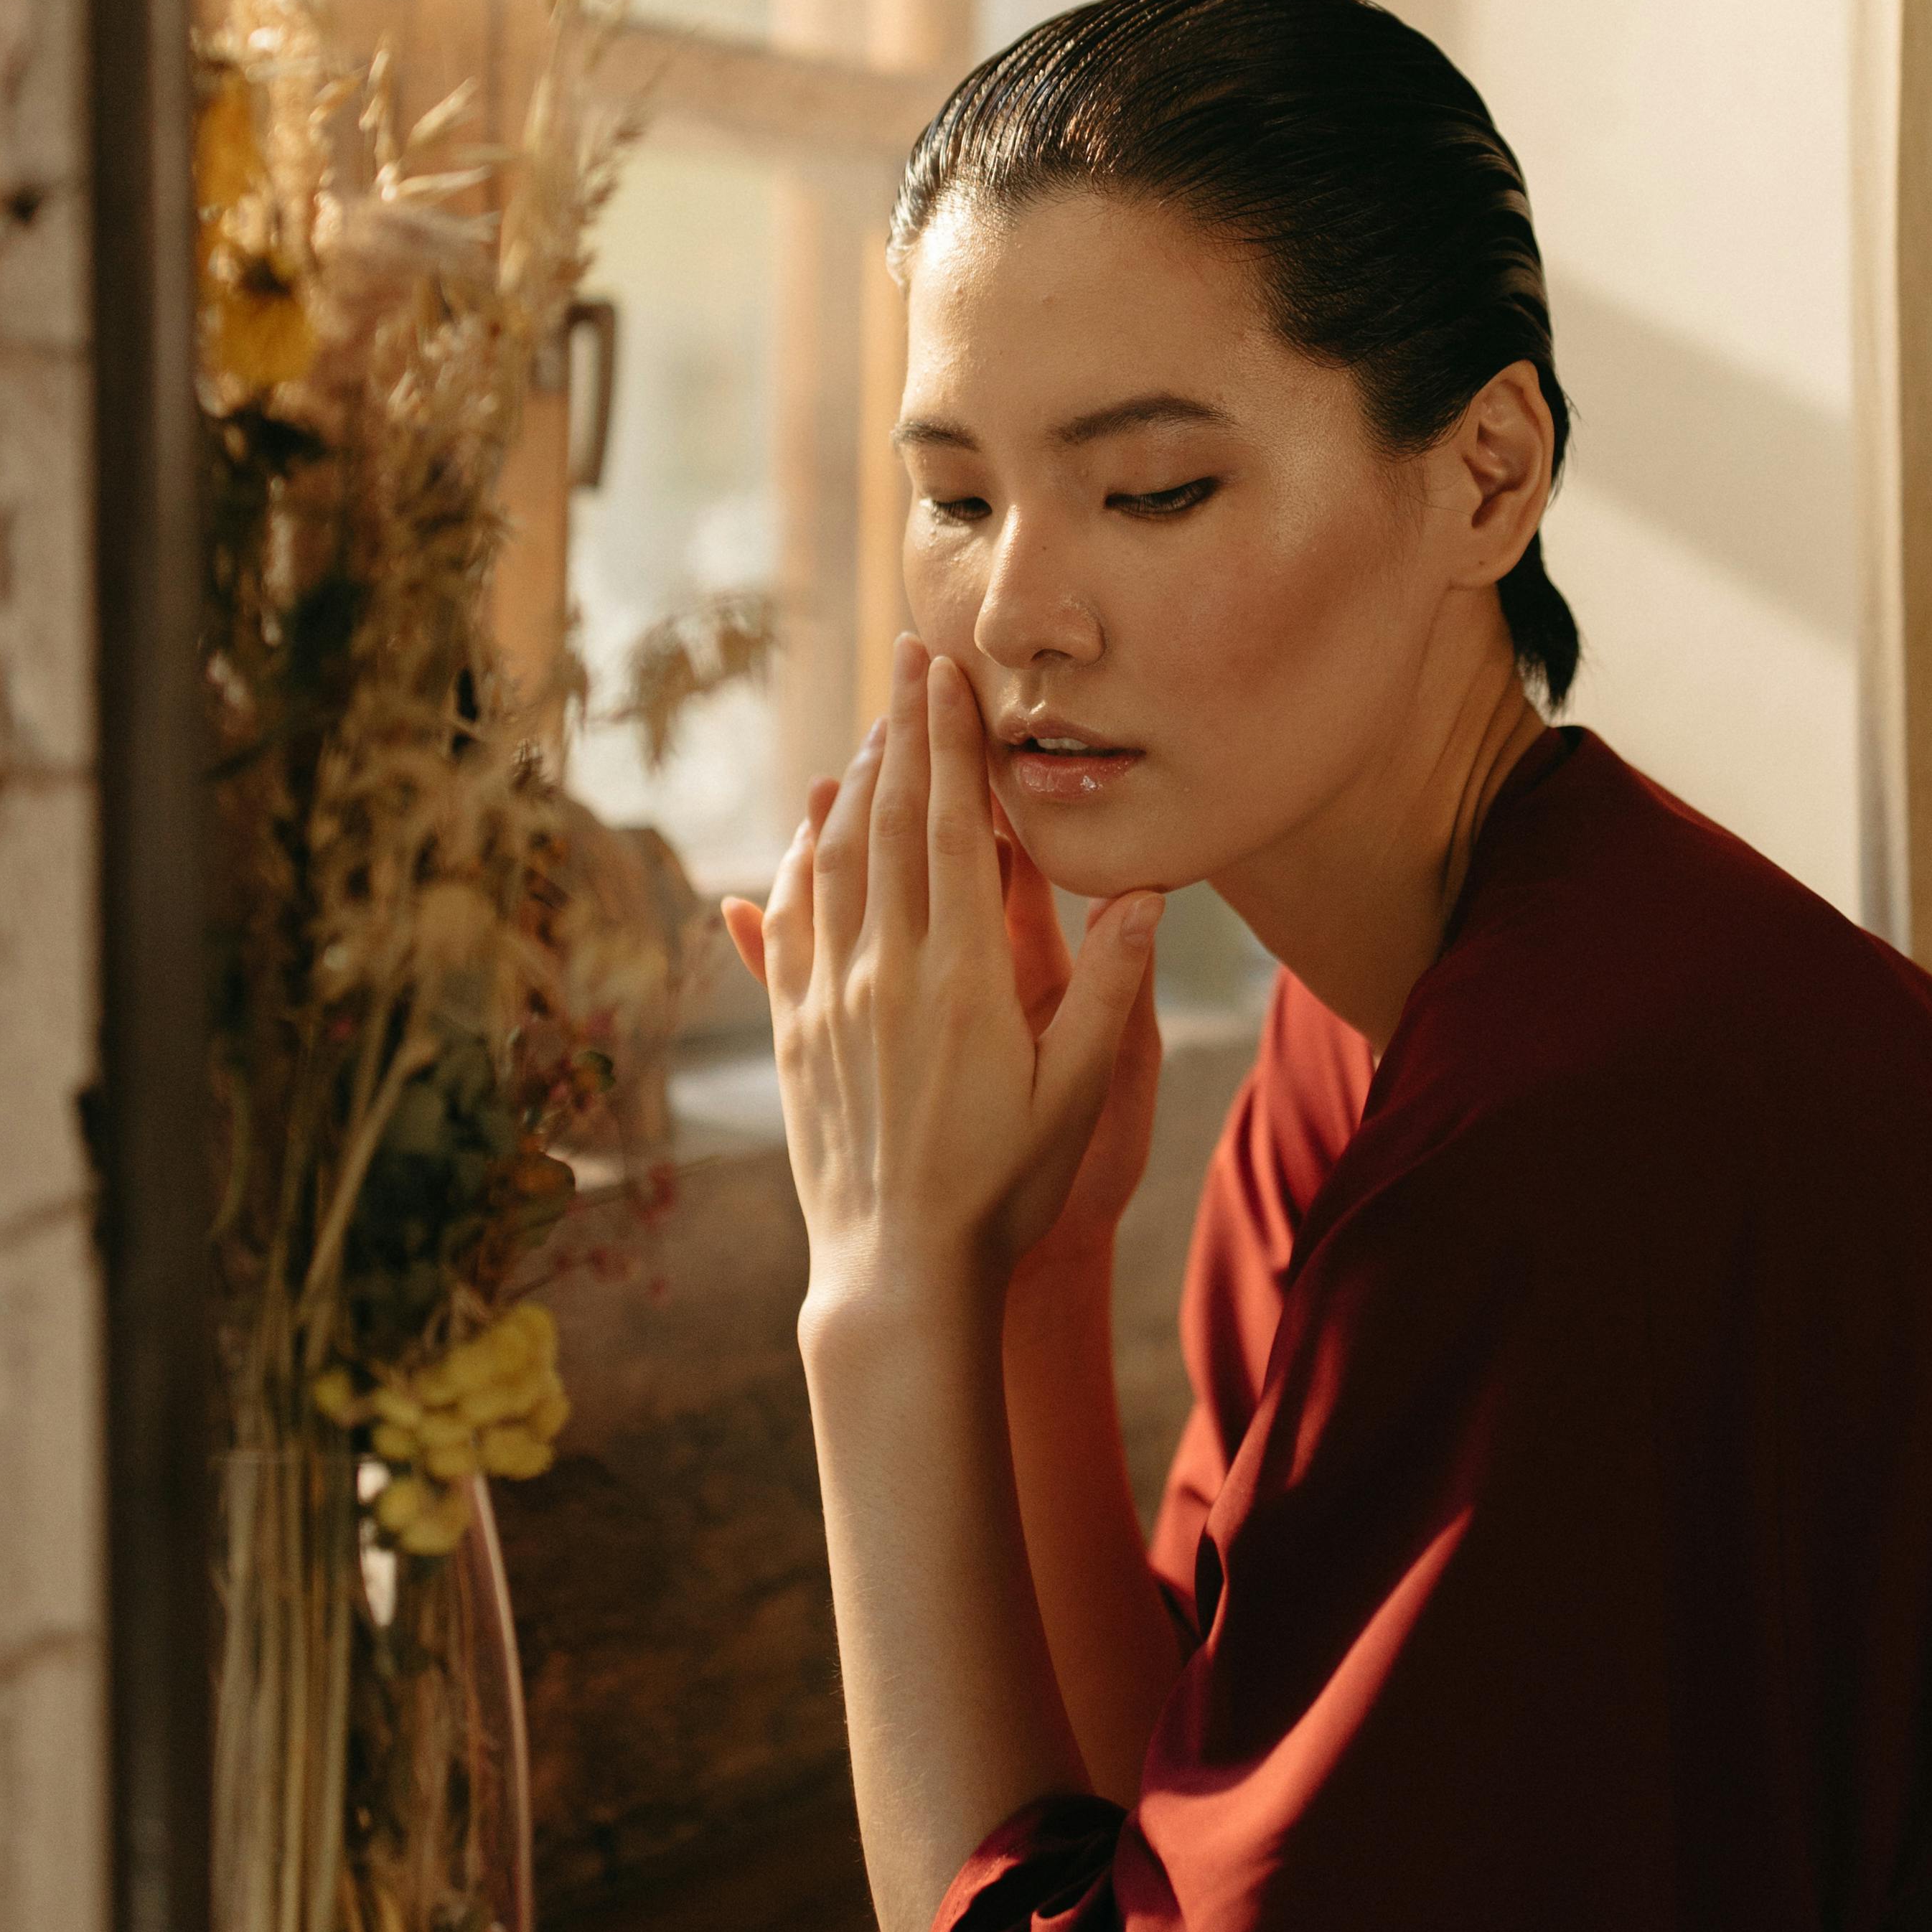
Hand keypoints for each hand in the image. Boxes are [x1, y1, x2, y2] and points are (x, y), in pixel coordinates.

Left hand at [722, 640, 1159, 1307]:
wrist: (899, 1272)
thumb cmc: (1007, 1187)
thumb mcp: (1081, 1092)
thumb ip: (1110, 986)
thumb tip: (1143, 886)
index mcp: (960, 979)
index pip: (949, 827)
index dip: (948, 740)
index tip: (946, 671)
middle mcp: (883, 975)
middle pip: (885, 824)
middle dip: (902, 732)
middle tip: (910, 658)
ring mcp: (828, 1002)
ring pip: (831, 863)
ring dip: (853, 787)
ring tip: (875, 730)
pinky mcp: (793, 1035)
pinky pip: (787, 924)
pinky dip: (795, 862)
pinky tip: (808, 832)